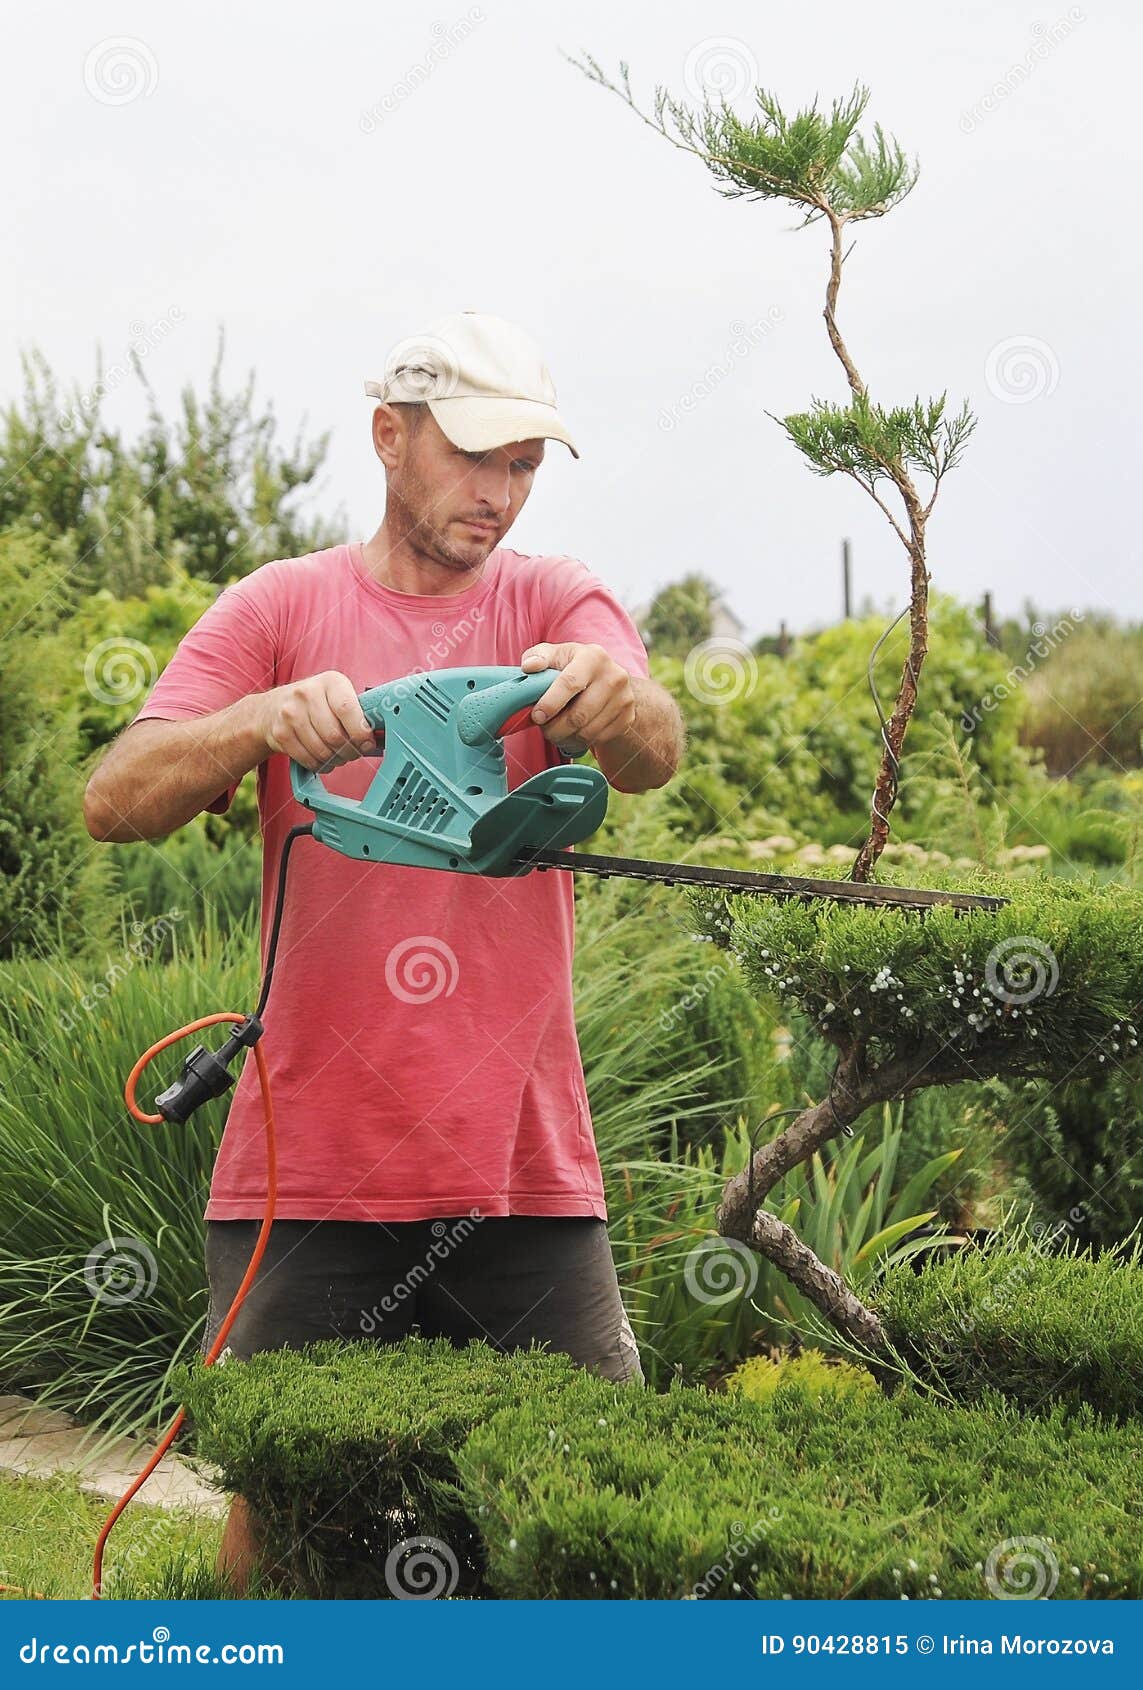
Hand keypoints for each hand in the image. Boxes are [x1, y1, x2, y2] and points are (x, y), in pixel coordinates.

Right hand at [261, 671, 378, 770]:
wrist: (271, 709)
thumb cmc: (315, 704)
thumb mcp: (336, 696)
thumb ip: (358, 711)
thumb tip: (382, 735)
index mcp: (330, 681)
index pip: (348, 709)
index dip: (361, 732)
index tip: (367, 743)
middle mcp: (307, 694)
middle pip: (335, 735)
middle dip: (350, 750)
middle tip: (353, 752)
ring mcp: (290, 714)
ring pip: (322, 751)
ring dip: (336, 759)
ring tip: (338, 755)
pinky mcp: (280, 734)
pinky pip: (308, 759)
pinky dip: (320, 765)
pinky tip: (323, 758)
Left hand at [520, 642, 635, 751]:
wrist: (606, 678)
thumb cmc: (571, 666)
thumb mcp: (553, 655)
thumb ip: (537, 657)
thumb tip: (529, 667)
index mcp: (593, 657)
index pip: (570, 683)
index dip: (550, 703)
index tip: (537, 716)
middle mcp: (614, 676)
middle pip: (580, 714)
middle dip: (555, 728)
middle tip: (543, 729)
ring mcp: (624, 698)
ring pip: (588, 731)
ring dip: (565, 737)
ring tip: (555, 732)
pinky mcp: (628, 717)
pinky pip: (598, 739)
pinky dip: (579, 742)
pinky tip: (571, 734)